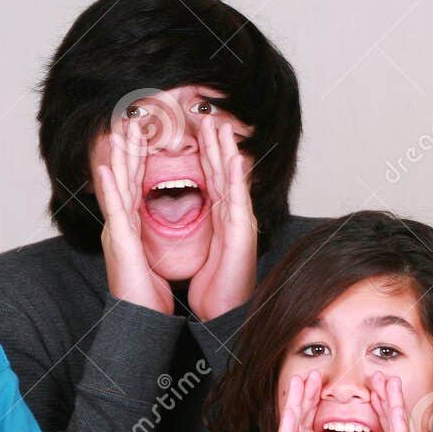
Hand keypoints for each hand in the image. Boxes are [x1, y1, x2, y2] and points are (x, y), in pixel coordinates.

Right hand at [94, 120, 173, 315]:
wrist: (141, 321)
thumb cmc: (149, 298)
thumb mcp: (153, 261)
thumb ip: (152, 242)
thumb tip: (155, 232)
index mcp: (133, 229)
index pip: (136, 187)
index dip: (138, 161)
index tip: (142, 138)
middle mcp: (122, 227)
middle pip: (125, 180)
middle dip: (128, 150)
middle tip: (130, 122)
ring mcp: (118, 233)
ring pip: (118, 187)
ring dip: (118, 158)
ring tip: (119, 133)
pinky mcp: (119, 243)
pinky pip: (114, 211)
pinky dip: (109, 189)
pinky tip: (106, 169)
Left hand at [186, 118, 256, 321]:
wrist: (223, 314)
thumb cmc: (214, 290)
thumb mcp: (202, 252)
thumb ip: (200, 231)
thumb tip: (190, 218)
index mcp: (220, 221)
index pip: (212, 180)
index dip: (205, 155)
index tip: (197, 132)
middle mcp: (233, 218)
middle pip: (222, 173)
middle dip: (216, 144)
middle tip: (210, 117)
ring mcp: (240, 223)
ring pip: (232, 179)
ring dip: (227, 151)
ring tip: (221, 126)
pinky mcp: (243, 233)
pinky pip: (238, 199)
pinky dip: (234, 177)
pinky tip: (233, 158)